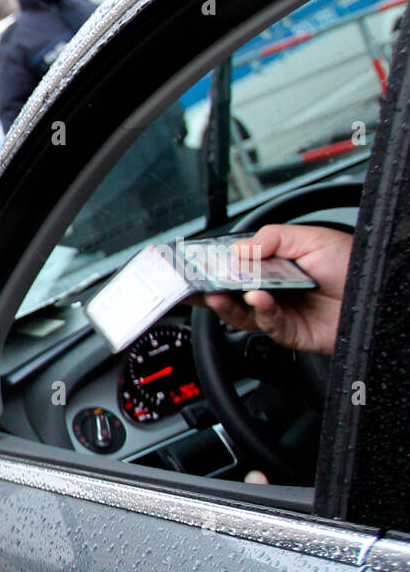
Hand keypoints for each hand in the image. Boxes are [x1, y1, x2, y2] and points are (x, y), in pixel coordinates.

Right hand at [198, 224, 350, 354]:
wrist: (379, 295)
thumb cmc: (355, 265)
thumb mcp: (313, 238)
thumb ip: (274, 239)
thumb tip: (239, 250)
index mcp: (275, 263)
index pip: (236, 263)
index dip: (214, 264)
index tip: (194, 263)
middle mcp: (273, 288)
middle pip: (230, 291)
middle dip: (208, 287)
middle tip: (193, 283)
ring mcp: (278, 311)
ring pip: (240, 311)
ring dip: (226, 303)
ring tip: (219, 292)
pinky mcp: (287, 332)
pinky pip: (264, 323)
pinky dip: (259, 311)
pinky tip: (259, 298)